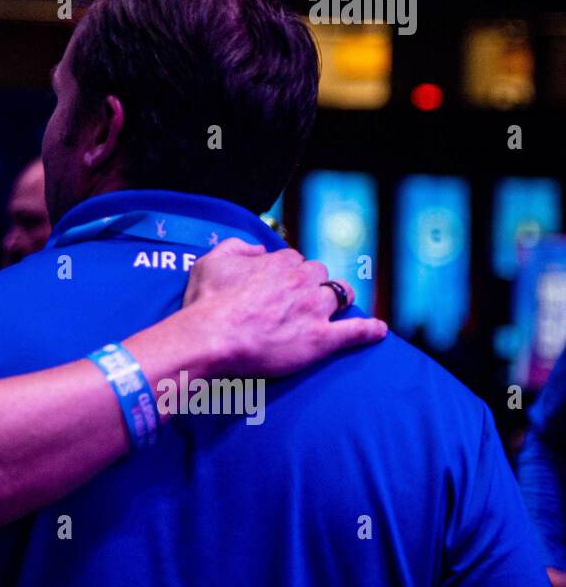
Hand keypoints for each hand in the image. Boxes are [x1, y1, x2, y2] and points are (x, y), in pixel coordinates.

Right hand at [177, 238, 386, 376]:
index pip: (293, 259)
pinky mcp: (322, 339)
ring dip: (338, 299)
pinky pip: (356, 332)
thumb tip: (257, 249)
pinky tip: (378, 330)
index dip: (287, 271)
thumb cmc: (207, 303)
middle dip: (313, 283)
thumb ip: (236, 247)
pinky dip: (369, 330)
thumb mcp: (211, 261)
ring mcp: (315, 310)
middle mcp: (302, 281)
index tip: (279, 283)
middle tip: (299, 298)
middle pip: (320, 274)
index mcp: (278, 262)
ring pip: (341, 295)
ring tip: (335, 308)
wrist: (212, 338)